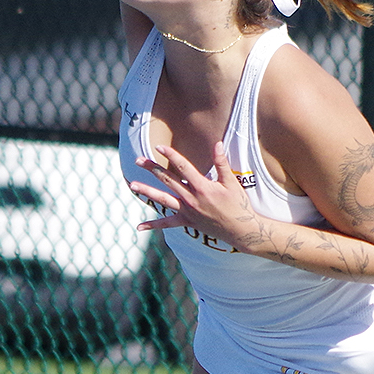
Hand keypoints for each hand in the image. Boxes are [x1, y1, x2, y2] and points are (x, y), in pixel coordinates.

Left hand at [129, 141, 258, 239]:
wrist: (241, 230)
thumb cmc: (239, 205)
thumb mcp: (232, 182)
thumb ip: (222, 163)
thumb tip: (218, 143)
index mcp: (202, 187)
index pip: (183, 166)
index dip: (170, 155)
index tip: (159, 146)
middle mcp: (191, 199)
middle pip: (168, 180)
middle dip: (152, 169)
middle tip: (137, 160)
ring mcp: (188, 211)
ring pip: (163, 200)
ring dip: (147, 192)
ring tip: (132, 185)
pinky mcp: (187, 222)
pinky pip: (168, 224)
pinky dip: (154, 225)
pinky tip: (139, 227)